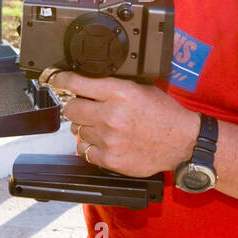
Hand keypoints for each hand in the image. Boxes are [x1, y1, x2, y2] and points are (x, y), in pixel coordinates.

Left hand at [48, 70, 200, 177]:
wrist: (182, 142)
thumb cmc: (165, 115)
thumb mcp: (142, 88)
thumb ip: (114, 85)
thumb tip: (87, 83)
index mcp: (120, 93)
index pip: (77, 83)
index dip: (62, 79)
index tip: (56, 79)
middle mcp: (111, 115)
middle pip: (71, 108)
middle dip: (76, 106)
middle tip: (86, 107)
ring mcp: (109, 139)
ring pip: (77, 130)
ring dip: (86, 127)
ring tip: (104, 127)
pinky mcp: (110, 159)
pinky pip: (84, 150)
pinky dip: (91, 146)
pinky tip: (106, 142)